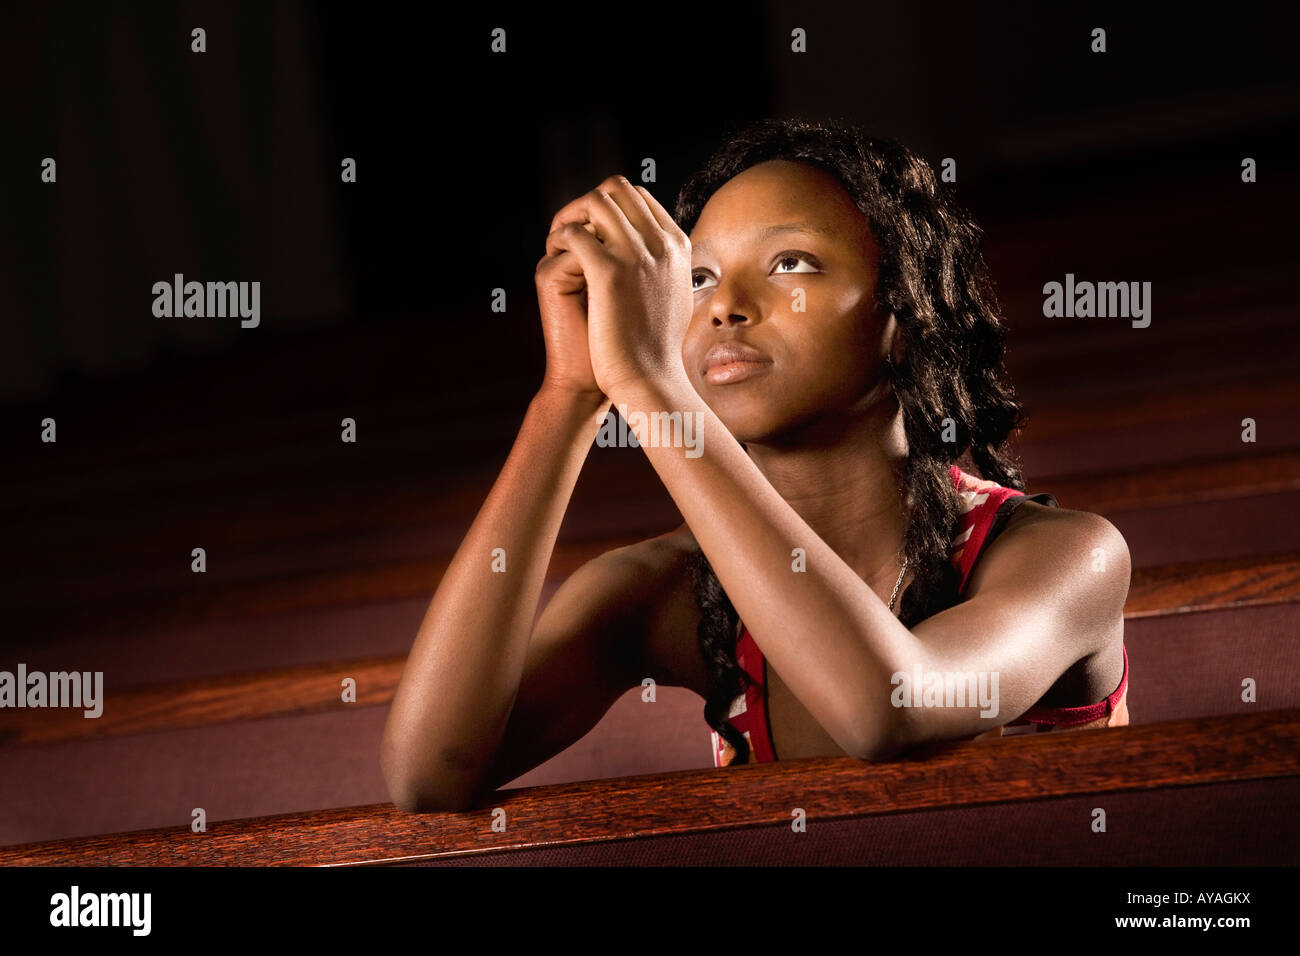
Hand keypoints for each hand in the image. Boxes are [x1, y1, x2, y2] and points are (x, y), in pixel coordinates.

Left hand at [544, 175, 693, 397]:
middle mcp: (661, 244)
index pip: (640, 198)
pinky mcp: (609, 273)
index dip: (610, 208)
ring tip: (559, 241)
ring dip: (571, 215)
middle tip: (570, 230)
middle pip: (618, 189)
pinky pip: (576, 233)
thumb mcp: (673, 297)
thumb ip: (665, 268)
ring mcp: (637, 255)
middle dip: (587, 204)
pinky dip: (560, 238)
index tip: (591, 231)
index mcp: (678, 247)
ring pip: (596, 201)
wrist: (650, 380)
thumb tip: (656, 255)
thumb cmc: (657, 349)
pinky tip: (554, 257)